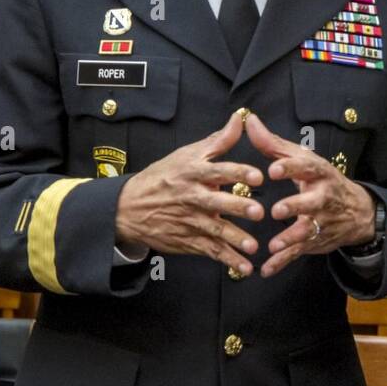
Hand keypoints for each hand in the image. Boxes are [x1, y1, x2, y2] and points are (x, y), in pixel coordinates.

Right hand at [114, 110, 262, 274]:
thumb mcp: (187, 154)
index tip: (258, 175)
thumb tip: (241, 118)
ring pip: (215, 230)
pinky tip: (244, 267)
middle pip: (216, 202)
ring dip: (235, 239)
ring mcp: (190, 220)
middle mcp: (192, 196)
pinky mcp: (189, 240)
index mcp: (193, 172)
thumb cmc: (164, 176)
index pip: (217, 170)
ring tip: (253, 247)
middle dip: (237, 207)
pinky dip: (228, 260)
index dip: (237, 172)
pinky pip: (211, 250)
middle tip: (258, 211)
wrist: (128, 207)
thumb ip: (218, 140)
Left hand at [244, 113, 376, 277]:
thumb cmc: (320, 179)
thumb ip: (272, 143)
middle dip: (296, 206)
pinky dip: (283, 262)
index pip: (306, 168)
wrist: (357, 211)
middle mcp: (323, 197)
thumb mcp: (302, 158)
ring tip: (274, 245)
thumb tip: (249, 120)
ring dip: (291, 238)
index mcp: (318, 173)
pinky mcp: (316, 241)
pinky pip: (299, 252)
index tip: (273, 169)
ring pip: (308, 231)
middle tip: (277, 210)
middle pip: (312, 202)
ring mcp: (322, 221)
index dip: (291, 168)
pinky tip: (266, 269)